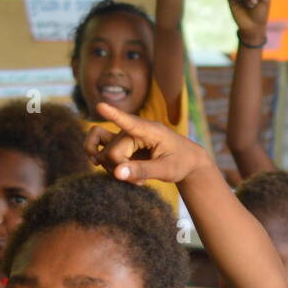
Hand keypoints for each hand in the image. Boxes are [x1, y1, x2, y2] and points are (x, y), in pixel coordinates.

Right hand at [87, 102, 211, 185]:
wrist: (186, 159)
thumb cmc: (180, 162)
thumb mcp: (167, 170)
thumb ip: (143, 171)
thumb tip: (117, 173)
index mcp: (150, 131)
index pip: (129, 122)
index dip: (113, 115)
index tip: (100, 106)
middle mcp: (133, 130)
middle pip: (111, 152)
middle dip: (121, 170)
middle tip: (141, 181)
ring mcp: (124, 135)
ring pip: (103, 151)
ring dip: (113, 168)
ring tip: (136, 177)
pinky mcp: (121, 143)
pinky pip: (101, 148)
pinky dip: (106, 163)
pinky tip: (118, 173)